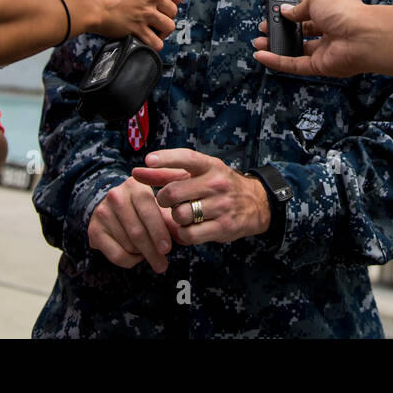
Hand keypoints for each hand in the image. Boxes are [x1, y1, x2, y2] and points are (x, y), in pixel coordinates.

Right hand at [86, 0, 181, 48]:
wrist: (89, 3)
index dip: (173, 2)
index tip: (168, 7)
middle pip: (173, 11)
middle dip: (166, 17)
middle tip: (157, 21)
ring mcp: (146, 13)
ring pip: (169, 26)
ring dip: (163, 31)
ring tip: (155, 32)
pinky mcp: (138, 29)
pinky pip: (156, 42)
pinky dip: (154, 44)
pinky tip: (149, 41)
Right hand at [88, 176, 179, 271]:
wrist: (113, 208)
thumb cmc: (146, 208)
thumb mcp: (161, 205)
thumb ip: (174, 216)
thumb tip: (186, 234)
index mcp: (135, 186)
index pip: (148, 210)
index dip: (158, 231)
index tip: (167, 249)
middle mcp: (115, 196)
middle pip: (137, 232)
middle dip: (153, 252)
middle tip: (163, 265)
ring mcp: (102, 213)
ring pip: (129, 245)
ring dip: (143, 255)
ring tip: (151, 253)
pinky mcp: (94, 230)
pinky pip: (117, 255)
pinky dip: (130, 260)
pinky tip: (137, 255)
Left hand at [131, 149, 270, 245]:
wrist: (256, 204)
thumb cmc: (219, 186)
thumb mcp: (199, 174)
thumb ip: (166, 173)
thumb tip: (136, 172)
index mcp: (211, 166)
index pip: (187, 158)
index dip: (166, 158)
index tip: (148, 161)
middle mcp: (217, 183)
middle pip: (174, 192)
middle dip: (164, 199)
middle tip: (168, 201)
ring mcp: (221, 206)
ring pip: (180, 215)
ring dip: (176, 217)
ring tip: (184, 214)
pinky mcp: (223, 227)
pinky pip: (189, 234)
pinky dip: (183, 233)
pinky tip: (189, 227)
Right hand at [251, 0, 369, 77]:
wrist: (363, 36)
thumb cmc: (346, 12)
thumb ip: (299, 7)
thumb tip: (286, 10)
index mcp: (333, 11)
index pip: (310, 11)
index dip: (293, 11)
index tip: (276, 10)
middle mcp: (331, 31)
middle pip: (302, 32)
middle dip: (282, 30)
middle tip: (265, 27)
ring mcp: (326, 50)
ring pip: (296, 50)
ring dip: (277, 47)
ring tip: (258, 42)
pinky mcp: (321, 67)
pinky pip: (295, 65)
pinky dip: (277, 61)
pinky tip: (262, 56)